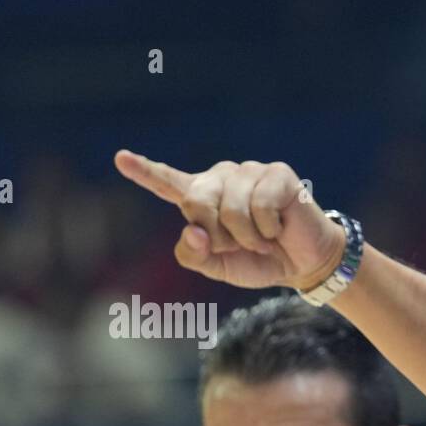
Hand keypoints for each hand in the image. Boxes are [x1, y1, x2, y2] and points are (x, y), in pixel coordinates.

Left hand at [113, 150, 345, 290]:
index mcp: (203, 199)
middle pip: (197, 202)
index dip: (145, 171)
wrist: (304, 264)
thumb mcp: (218, 267)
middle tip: (241, 244)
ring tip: (263, 237)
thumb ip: (194, 254)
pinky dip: (269, 228)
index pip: (168, 183)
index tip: (121, 159)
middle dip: (219, 235)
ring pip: (231, 207)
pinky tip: (279, 227)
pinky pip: (260, 205)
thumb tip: (194, 230)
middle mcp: (222, 179)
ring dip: (248, 235)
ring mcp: (249, 172)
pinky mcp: (277, 174)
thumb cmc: (259, 261)